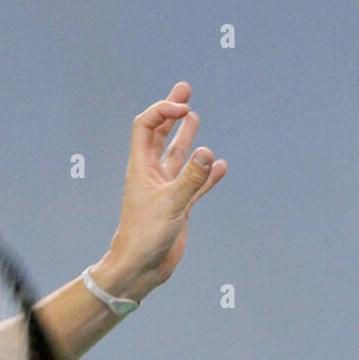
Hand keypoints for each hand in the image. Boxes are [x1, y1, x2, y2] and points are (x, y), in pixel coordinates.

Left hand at [94, 81, 227, 303]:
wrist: (140, 268)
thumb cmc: (145, 237)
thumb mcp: (170, 205)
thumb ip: (191, 179)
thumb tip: (207, 152)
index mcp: (141, 168)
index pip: (146, 126)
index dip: (163, 110)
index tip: (184, 107)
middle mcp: (151, 175)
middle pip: (159, 134)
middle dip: (171, 112)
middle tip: (186, 90)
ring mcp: (165, 191)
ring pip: (177, 157)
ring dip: (185, 137)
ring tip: (194, 117)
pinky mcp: (177, 208)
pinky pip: (193, 185)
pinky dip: (205, 174)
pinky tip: (218, 165)